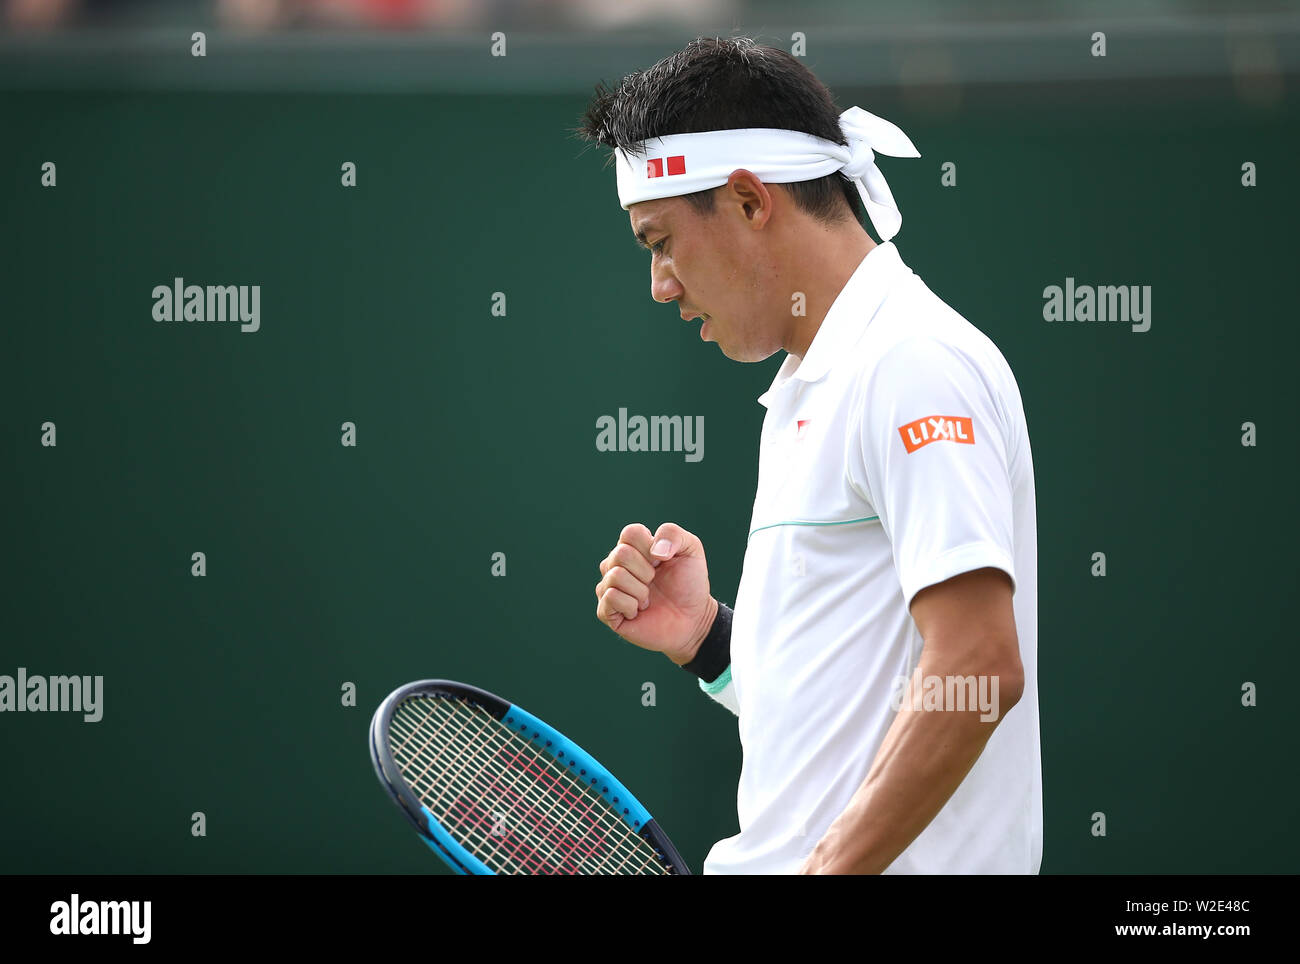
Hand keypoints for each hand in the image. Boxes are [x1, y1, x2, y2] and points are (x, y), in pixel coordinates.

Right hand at [595, 522, 716, 664]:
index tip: (662, 561)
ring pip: (615, 576)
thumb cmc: (689, 584)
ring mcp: (609, 587)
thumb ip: (672, 534)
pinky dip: (631, 605)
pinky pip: (611, 598)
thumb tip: (653, 550)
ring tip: (648, 599)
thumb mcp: (691, 549)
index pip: (630, 533)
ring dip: (641, 591)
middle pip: (621, 554)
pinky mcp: (606, 611)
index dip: (650, 547)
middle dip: (647, 571)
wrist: (693, 619)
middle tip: (655, 582)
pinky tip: (638, 611)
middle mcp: (616, 564)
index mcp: (633, 547)